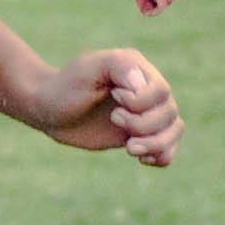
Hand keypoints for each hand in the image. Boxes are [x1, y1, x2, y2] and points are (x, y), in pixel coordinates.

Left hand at [18, 48, 180, 166]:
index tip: (114, 100)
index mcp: (139, 70)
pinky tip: (142, 159)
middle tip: (114, 119)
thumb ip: (119, 66)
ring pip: (175, 130)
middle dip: (144, 125)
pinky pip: (168, 148)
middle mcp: (147, 91)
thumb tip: (143, 85)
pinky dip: (162, 156)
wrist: (49, 110)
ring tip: (130, 148)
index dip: (142, 103)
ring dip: (156, 144)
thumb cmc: (66, 86)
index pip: (161, 91)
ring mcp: (146, 114)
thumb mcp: (88, 68)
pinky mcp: (141, 135)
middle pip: (170, 113)